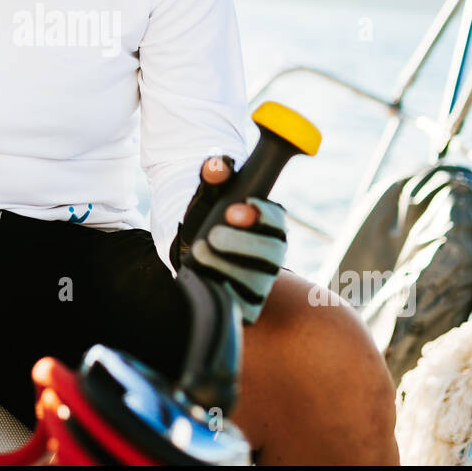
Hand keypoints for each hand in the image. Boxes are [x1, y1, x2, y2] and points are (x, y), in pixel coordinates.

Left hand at [174, 155, 286, 324]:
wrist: (195, 257)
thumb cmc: (208, 221)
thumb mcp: (208, 196)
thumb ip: (213, 176)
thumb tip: (216, 165)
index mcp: (269, 223)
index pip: (276, 218)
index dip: (262, 214)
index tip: (236, 209)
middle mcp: (273, 253)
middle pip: (270, 252)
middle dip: (241, 242)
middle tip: (213, 234)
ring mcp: (264, 281)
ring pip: (257, 279)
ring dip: (227, 265)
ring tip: (199, 252)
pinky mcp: (251, 305)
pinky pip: (246, 304)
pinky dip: (226, 294)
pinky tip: (208, 280)